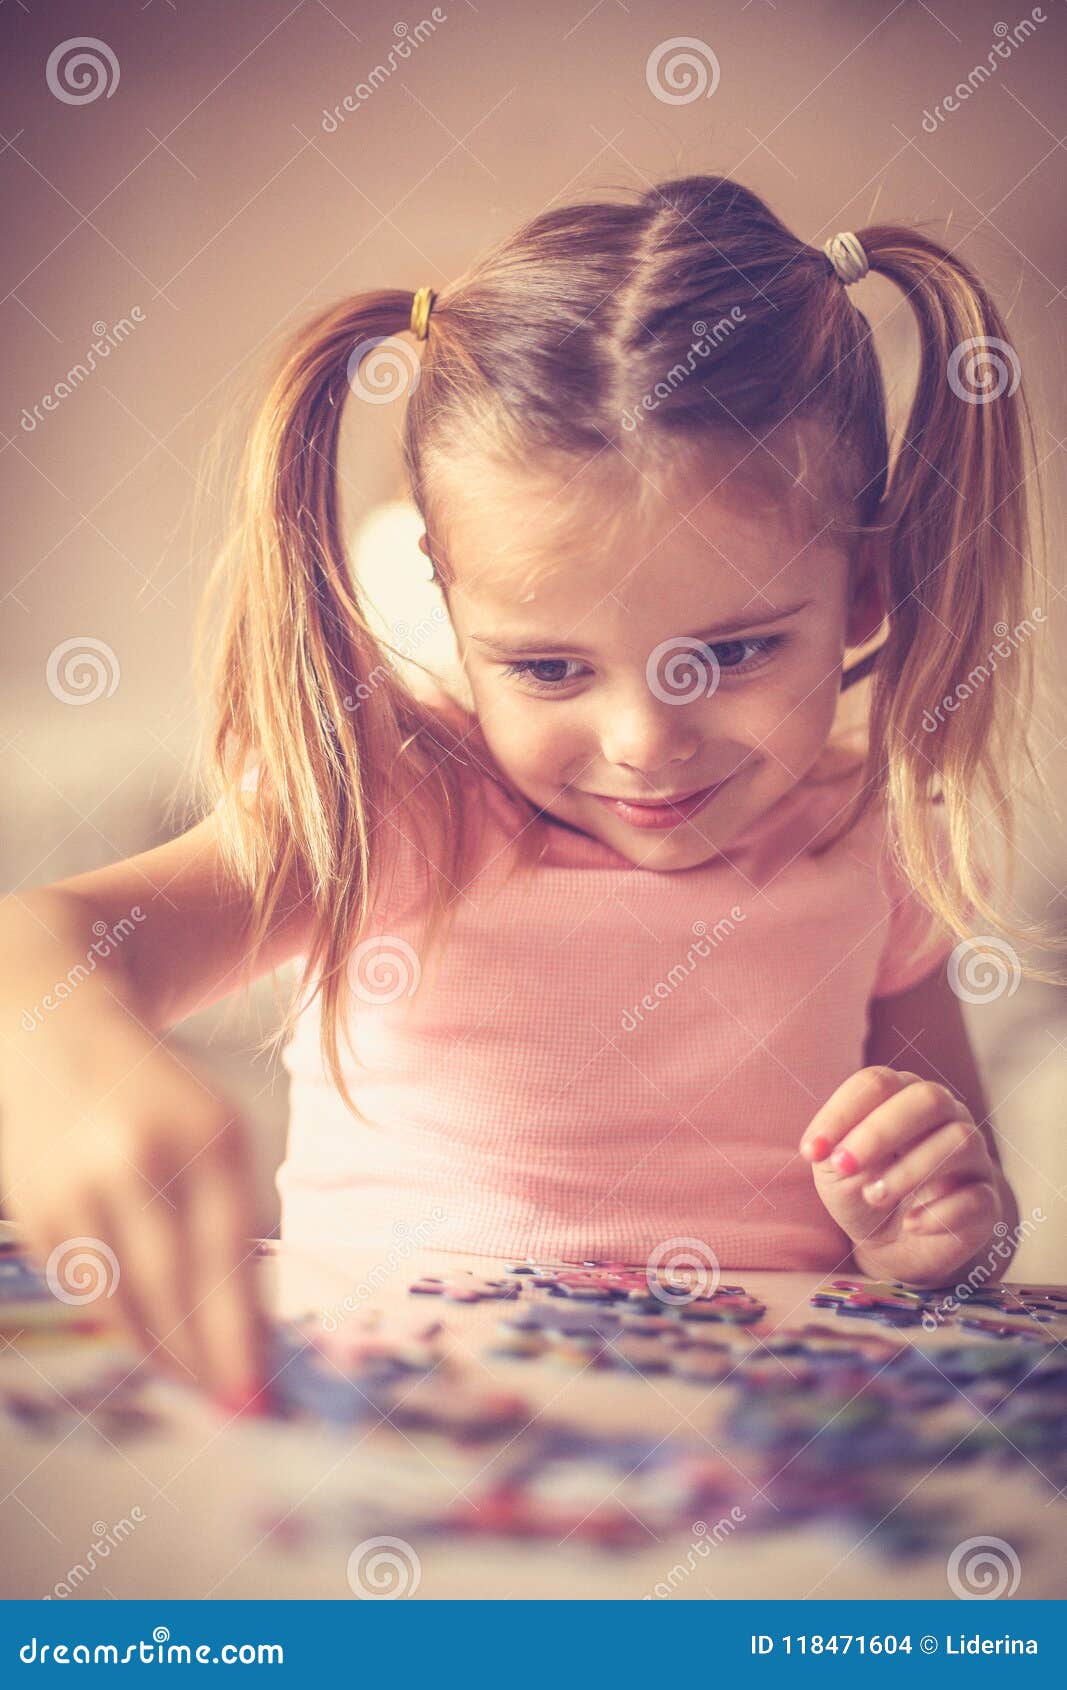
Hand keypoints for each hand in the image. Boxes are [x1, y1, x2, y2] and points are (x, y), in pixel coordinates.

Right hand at [1, 1011, 268, 1408]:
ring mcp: (78, 1188)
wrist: (59, 1037)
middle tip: (232, 1403)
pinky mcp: (36, 1213)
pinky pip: (87, 1290)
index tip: (256, 1393)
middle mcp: (137, 1160)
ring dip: (163, 1351)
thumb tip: (245, 1332)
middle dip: (204, 1359)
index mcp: (206, 1134)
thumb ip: (233, 1222)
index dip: (239, 1333)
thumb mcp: (216, 1136)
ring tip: (196, 1375)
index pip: (227, 1254)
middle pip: (173, 1290)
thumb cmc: (162, 1101)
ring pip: (124, 1304)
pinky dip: (121, 1316)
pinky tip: (149, 1330)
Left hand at [800, 1065, 1002, 1285]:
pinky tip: (912, 1223)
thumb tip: (835, 1152)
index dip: (843, 1112)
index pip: (878, 1082)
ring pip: (959, 1141)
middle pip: (928, 1099)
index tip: (812, 1152)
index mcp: (902, 1096)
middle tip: (844, 1165)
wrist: (896, 1243)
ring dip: (909, 1170)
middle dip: (880, 1132)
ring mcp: (972, 1156)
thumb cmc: (864, 1189)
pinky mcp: (987, 1200)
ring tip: (873, 1196)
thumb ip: (833, 1153)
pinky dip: (940, 1211)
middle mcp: (944, 1116)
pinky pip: (977, 1196)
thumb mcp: (836, 1170)